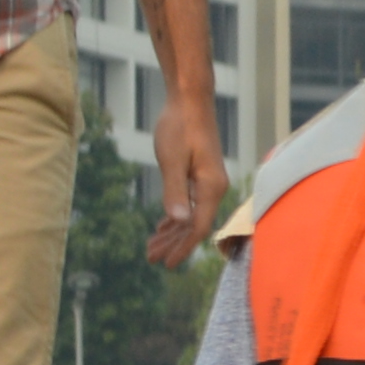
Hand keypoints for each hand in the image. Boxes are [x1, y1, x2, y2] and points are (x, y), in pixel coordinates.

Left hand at [140, 89, 226, 272]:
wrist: (191, 100)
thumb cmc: (180, 126)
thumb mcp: (172, 159)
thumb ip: (174, 191)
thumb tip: (177, 222)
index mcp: (210, 187)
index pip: (197, 227)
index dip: (182, 247)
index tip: (166, 264)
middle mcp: (214, 188)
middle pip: (194, 225)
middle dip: (173, 244)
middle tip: (151, 259)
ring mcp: (208, 182)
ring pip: (190, 216)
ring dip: (172, 233)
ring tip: (152, 247)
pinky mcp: (201, 175)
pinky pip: (190, 204)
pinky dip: (175, 217)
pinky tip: (163, 226)